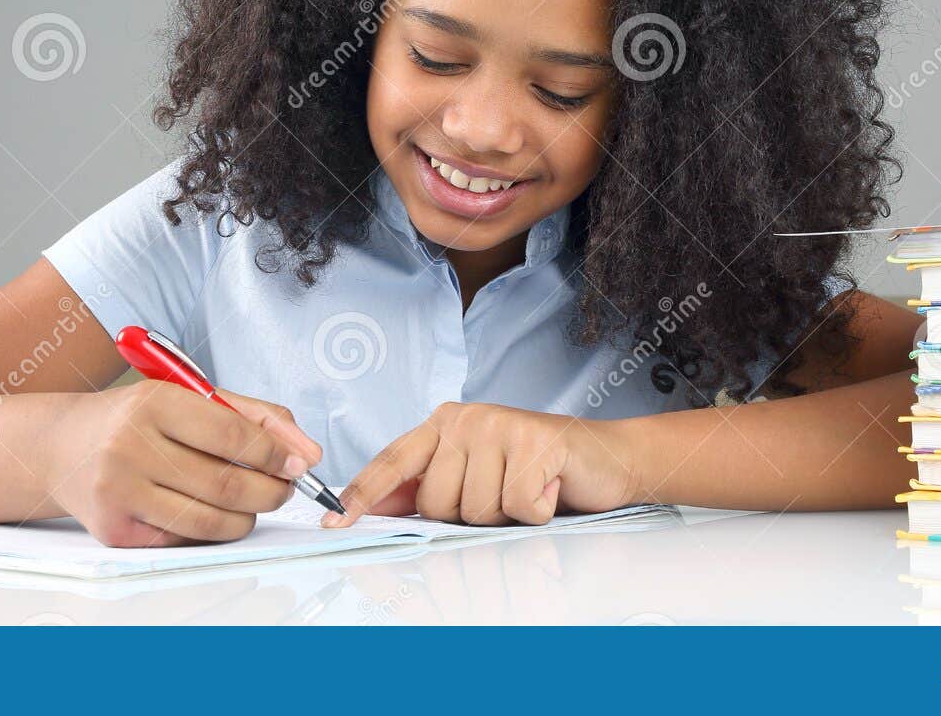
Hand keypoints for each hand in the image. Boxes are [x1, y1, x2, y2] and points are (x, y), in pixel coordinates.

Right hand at [44, 379, 322, 547]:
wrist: (60, 448)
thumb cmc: (137, 420)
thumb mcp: (190, 398)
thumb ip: (255, 417)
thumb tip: (308, 453)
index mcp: (153, 402)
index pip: (232, 433)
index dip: (275, 454)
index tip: (297, 464)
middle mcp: (130, 446)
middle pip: (226, 484)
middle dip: (272, 492)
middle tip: (285, 488)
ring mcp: (118, 492)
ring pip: (210, 521)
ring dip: (247, 517)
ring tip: (253, 503)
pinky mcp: (114, 529)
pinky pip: (183, 540)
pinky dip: (211, 532)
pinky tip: (211, 512)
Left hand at [321, 402, 640, 527]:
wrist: (605, 459)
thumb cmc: (536, 472)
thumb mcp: (476, 476)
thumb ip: (428, 487)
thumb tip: (373, 509)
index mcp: (444, 425)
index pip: (393, 461)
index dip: (362, 493)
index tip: (335, 521)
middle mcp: (467, 419)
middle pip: (436, 502)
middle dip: (468, 515)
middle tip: (503, 493)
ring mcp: (500, 425)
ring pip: (476, 509)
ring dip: (505, 515)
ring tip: (527, 489)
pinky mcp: (536, 441)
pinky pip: (517, 506)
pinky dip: (537, 511)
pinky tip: (550, 489)